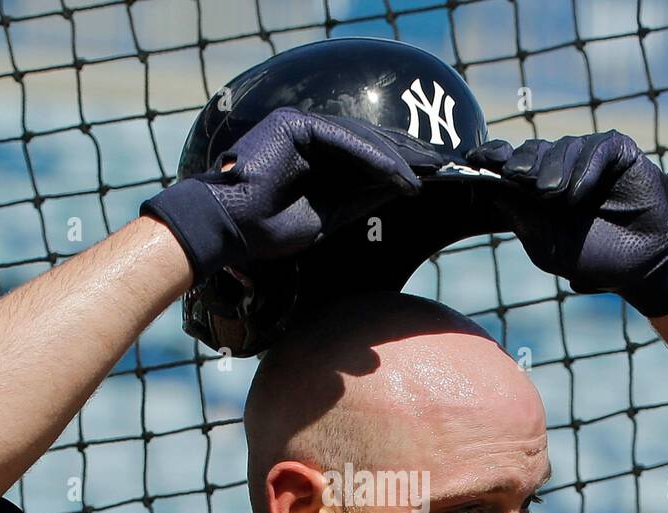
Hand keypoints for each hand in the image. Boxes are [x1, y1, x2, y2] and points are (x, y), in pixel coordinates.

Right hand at [141, 107, 447, 283]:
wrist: (227, 229)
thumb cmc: (265, 230)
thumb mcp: (325, 215)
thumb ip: (358, 198)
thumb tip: (398, 188)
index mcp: (312, 156)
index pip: (363, 156)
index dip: (396, 167)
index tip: (426, 180)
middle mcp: (307, 137)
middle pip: (367, 142)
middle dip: (405, 157)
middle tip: (440, 168)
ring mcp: (300, 127)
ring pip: (359, 140)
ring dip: (394, 159)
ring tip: (424, 176)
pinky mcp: (295, 126)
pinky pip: (344, 140)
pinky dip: (372, 157)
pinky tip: (396, 173)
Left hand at [465, 131, 667, 316]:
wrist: (642, 264)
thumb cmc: (593, 257)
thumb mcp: (547, 246)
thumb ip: (521, 219)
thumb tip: (493, 189)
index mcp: (534, 191)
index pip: (507, 166)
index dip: (491, 159)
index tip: (475, 160)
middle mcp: (558, 168)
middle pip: (528, 152)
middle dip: (519, 164)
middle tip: (516, 177)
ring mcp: (588, 157)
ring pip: (560, 148)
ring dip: (553, 170)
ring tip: (554, 196)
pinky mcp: (617, 151)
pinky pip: (596, 149)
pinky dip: (584, 169)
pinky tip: (578, 194)